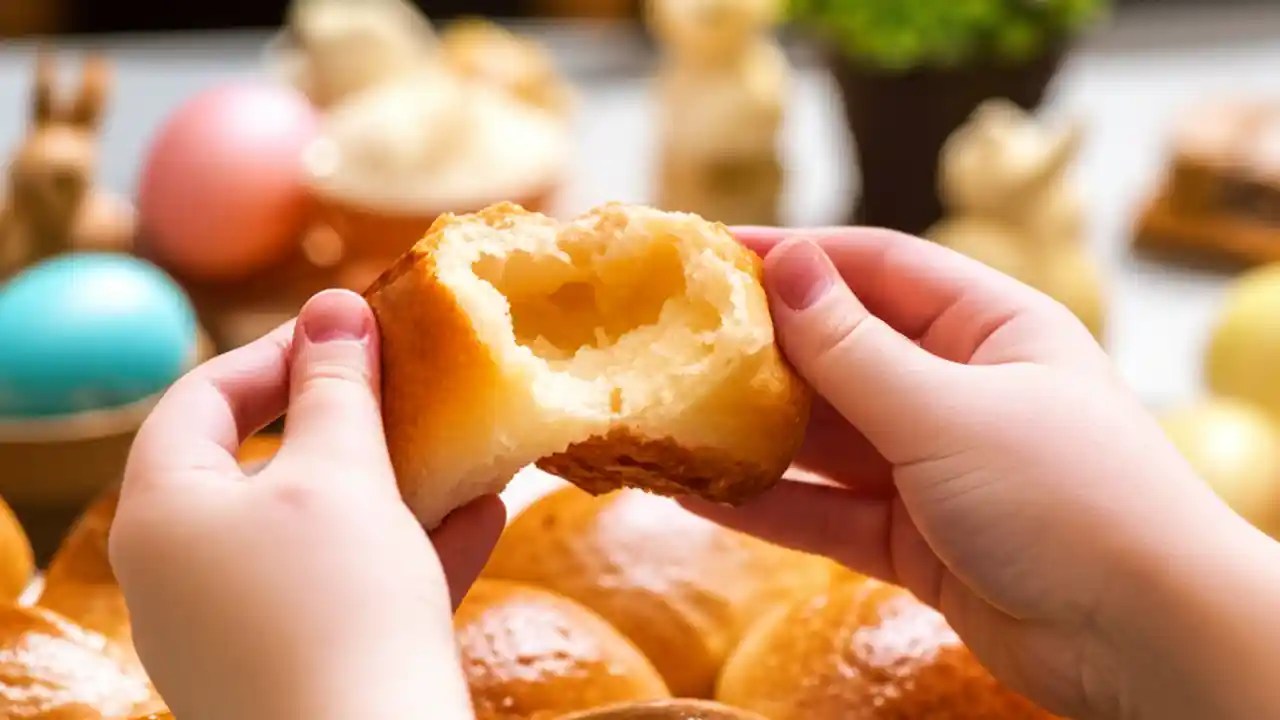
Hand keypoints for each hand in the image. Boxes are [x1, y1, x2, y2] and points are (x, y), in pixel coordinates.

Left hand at [110, 290, 502, 719]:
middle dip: (350, 422)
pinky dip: (404, 551)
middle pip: (264, 466)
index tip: (353, 329)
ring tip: (458, 445)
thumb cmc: (339, 602)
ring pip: (317, 531)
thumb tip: (334, 304)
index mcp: (163, 514)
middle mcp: (184, 573)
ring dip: (394, 485)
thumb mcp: (341, 473)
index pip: (200, 398)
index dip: (278, 351)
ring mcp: (236, 630)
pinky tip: (482, 517)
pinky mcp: (293, 668)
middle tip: (405, 383)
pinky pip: (346, 590)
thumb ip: (336, 384)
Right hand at [684, 229, 1279, 719]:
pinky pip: (827, 512)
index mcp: (991, 328)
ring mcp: (933, 468)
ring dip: (755, 432)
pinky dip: (770, 505)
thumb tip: (785, 263)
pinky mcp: (913, 541)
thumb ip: (854, 348)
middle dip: (761, 350)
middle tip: (673, 339)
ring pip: (826, 438)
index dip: (795, 256)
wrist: (1146, 643)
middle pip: (841, 352)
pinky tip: (702, 494)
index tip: (711, 251)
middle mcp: (959, 389)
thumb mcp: (949, 410)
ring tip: (671, 417)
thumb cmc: (1069, 498)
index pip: (877, 267)